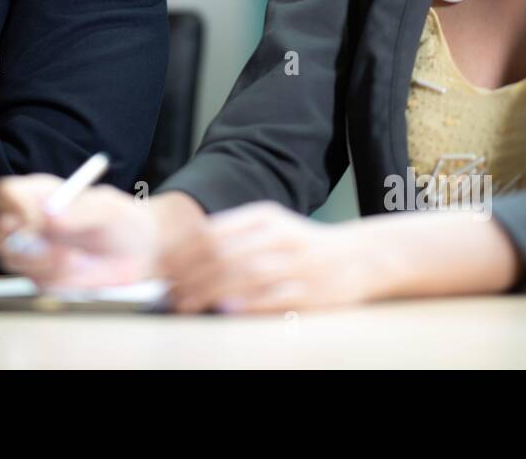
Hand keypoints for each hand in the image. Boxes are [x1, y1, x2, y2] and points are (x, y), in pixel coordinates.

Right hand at [0, 175, 161, 289]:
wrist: (141, 253)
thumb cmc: (122, 220)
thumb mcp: (107, 208)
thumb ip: (79, 210)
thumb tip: (50, 215)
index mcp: (38, 194)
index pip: (2, 193)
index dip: (8, 205)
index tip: (31, 219)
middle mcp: (28, 222)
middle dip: (3, 240)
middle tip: (34, 243)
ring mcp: (31, 252)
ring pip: (9, 259)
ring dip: (41, 261)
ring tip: (77, 257)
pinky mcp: (42, 277)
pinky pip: (34, 281)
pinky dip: (57, 278)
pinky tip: (80, 268)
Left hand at [162, 201, 389, 313]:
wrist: (361, 256)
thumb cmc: (304, 244)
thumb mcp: (270, 226)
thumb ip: (233, 236)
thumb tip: (187, 255)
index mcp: (265, 216)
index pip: (214, 232)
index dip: (185, 253)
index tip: (164, 270)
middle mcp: (279, 235)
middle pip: (225, 255)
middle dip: (190, 276)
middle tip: (169, 293)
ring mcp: (296, 264)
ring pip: (245, 275)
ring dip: (210, 291)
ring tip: (186, 304)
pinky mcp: (310, 292)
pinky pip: (273, 298)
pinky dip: (247, 304)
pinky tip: (226, 309)